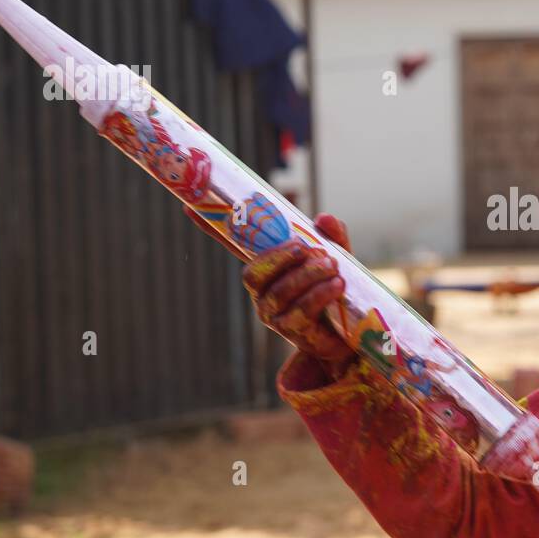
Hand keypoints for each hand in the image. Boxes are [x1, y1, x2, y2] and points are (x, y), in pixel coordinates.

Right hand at [187, 208, 356, 365]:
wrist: (350, 331)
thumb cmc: (335, 288)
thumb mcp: (337, 256)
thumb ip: (331, 236)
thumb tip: (323, 219)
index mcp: (267, 267)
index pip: (234, 246)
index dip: (211, 228)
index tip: (187, 206)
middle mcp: (262, 291)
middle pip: (254, 273)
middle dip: (279, 257)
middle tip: (306, 247)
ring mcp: (272, 313)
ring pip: (280, 291)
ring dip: (308, 275)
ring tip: (332, 266)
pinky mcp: (290, 332)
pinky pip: (299, 311)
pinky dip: (319, 294)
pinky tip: (336, 285)